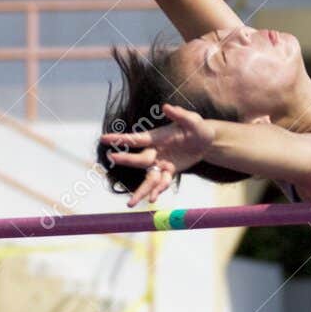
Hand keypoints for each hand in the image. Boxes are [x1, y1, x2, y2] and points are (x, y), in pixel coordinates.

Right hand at [100, 103, 214, 206]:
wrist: (207, 142)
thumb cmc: (197, 127)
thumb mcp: (192, 120)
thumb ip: (179, 115)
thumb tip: (166, 107)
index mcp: (156, 137)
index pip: (135, 139)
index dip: (120, 139)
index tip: (103, 138)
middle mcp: (155, 151)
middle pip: (139, 160)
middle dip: (126, 159)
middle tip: (111, 159)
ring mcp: (161, 163)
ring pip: (148, 179)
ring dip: (140, 191)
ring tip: (130, 204)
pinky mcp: (170, 172)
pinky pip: (162, 183)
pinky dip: (158, 191)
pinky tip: (153, 199)